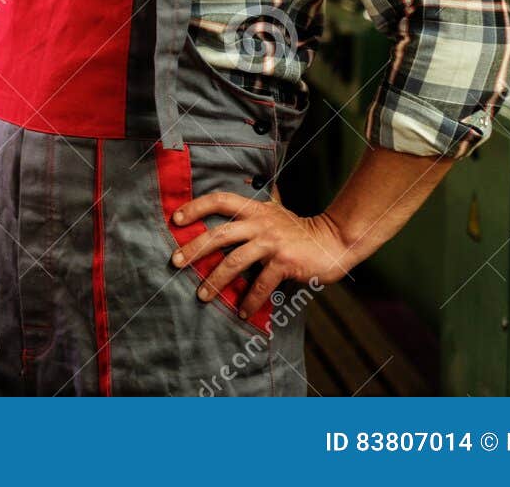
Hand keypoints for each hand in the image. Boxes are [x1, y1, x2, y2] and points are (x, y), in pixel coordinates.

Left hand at [170, 192, 357, 318]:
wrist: (334, 241)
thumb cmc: (300, 229)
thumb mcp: (275, 212)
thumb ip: (254, 209)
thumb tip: (232, 197)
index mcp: (254, 209)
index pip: (219, 200)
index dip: (196, 207)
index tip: (175, 219)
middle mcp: (260, 223)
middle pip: (219, 234)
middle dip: (194, 248)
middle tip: (175, 262)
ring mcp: (272, 243)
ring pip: (235, 261)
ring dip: (215, 280)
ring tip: (202, 295)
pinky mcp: (285, 262)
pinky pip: (261, 284)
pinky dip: (250, 300)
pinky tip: (242, 312)